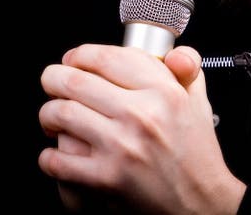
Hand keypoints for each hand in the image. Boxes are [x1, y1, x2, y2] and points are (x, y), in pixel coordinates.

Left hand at [38, 45, 244, 213]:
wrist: (202, 203)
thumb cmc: (195, 152)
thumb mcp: (196, 99)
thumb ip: (184, 67)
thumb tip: (173, 51)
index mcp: (162, 90)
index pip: (105, 56)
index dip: (79, 55)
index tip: (72, 60)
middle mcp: (141, 115)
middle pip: (74, 81)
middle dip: (53, 79)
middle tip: (52, 83)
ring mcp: (122, 146)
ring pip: (61, 113)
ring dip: (48, 114)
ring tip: (52, 118)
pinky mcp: (107, 178)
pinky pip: (59, 159)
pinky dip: (48, 157)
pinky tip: (55, 154)